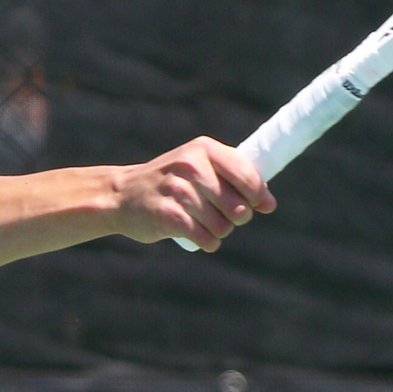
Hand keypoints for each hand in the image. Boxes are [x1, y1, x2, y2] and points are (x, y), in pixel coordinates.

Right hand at [114, 137, 276, 250]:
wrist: (123, 195)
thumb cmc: (172, 183)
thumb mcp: (200, 168)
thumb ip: (234, 179)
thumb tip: (269, 203)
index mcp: (204, 149)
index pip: (247, 175)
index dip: (259, 196)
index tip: (261, 206)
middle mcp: (190, 165)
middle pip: (239, 206)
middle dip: (237, 218)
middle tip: (224, 217)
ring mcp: (177, 189)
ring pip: (222, 226)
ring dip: (219, 232)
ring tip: (205, 225)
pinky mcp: (166, 214)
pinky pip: (204, 238)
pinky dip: (207, 242)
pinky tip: (200, 237)